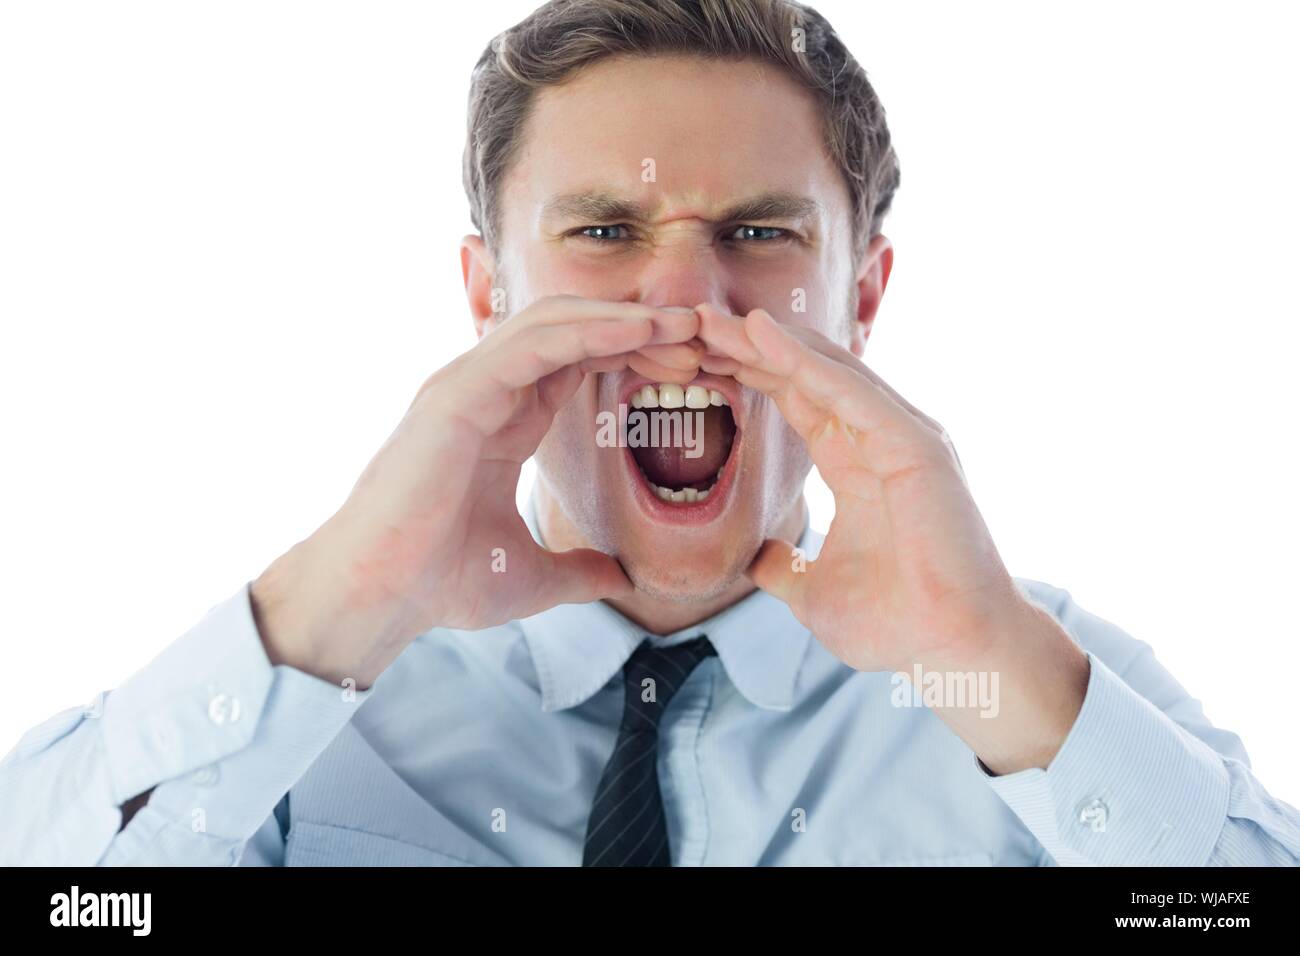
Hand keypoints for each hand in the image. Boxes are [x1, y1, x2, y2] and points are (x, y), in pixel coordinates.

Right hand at [252, 295, 701, 688]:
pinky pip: (532, 343)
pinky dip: (589, 329)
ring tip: (684, 325)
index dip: (638, 356)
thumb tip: (622, 580)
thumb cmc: (439, 582)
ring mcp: (470, 384)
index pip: (582, 363)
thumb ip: (578, 571)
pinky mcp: (456, 392)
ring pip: (557, 323)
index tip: (696, 369)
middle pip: (578, 332)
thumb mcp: (532, 576)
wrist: (378, 598)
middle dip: (642, 331)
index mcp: (508, 420)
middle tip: (705, 338)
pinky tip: (639, 332)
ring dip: (625, 320)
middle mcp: (490, 391)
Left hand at [695, 303, 1088, 771]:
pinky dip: (808, 362)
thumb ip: (785, 568)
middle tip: (691, 320)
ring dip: (768, 343)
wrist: (950, 651)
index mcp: (855, 461)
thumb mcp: (814, 592)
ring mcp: (901, 435)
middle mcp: (879, 437)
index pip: (795, 398)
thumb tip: (758, 560)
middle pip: (804, 374)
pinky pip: (853, 393)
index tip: (695, 354)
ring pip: (825, 372)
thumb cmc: (897, 622)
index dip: (748, 372)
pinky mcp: (917, 445)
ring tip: (714, 317)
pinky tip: (765, 337)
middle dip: (748, 346)